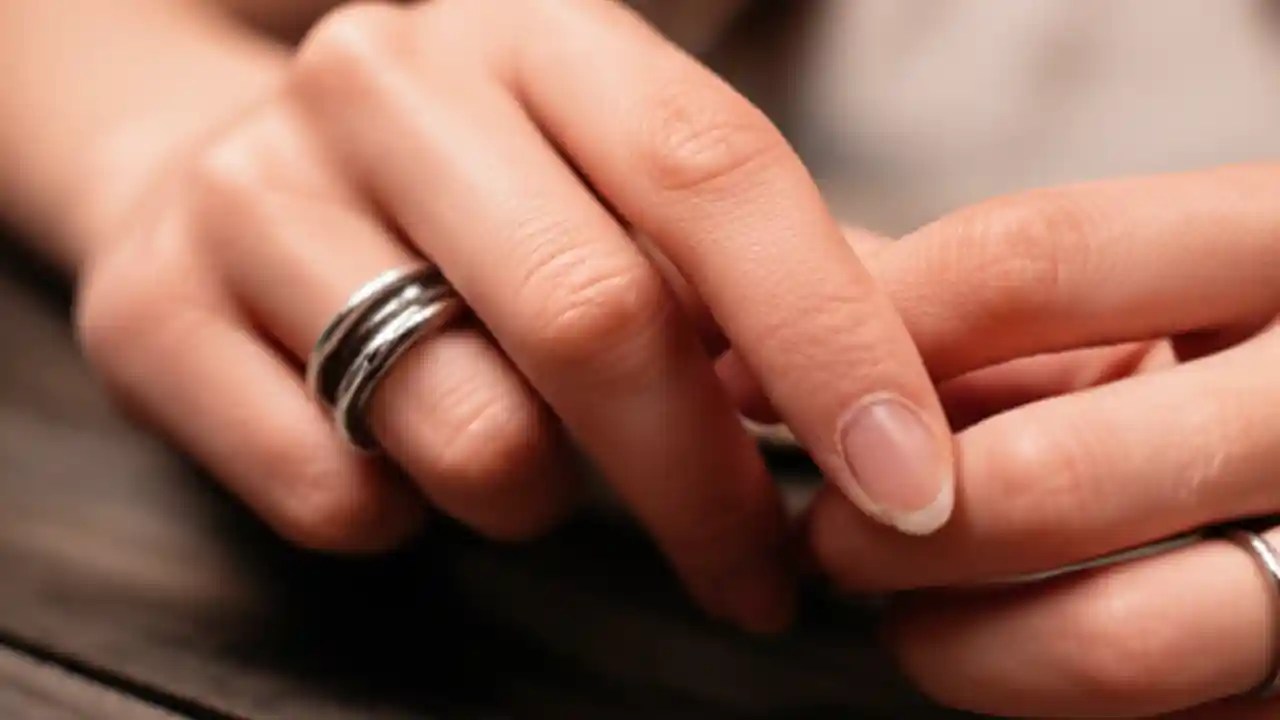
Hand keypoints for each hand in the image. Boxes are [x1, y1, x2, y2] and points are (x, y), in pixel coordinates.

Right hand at [73, 0, 955, 633]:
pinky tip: (398, 456)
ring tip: (531, 462)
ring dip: (541, 496)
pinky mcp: (151, 314)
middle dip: (707, 486)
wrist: (217, 171)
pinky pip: (335, 492)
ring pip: (469, 429)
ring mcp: (255, 193)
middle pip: (597, 316)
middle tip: (760, 574)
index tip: (910, 488)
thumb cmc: (470, 194)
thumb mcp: (608, 176)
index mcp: (537, 33)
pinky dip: (405, 518)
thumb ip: (759, 268)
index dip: (831, 341)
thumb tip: (919, 389)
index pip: (713, 173)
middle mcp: (386, 85)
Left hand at [797, 166, 1279, 716]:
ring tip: (902, 612)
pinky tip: (999, 639)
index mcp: (1275, 244)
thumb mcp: (1145, 279)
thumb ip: (981, 294)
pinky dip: (1038, 683)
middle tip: (822, 530)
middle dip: (881, 520)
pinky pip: (1162, 712)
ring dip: (955, 637)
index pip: (1028, 266)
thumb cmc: (1232, 343)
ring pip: (1113, 635)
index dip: (863, 327)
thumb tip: (769, 336)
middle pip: (1043, 476)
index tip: (752, 371)